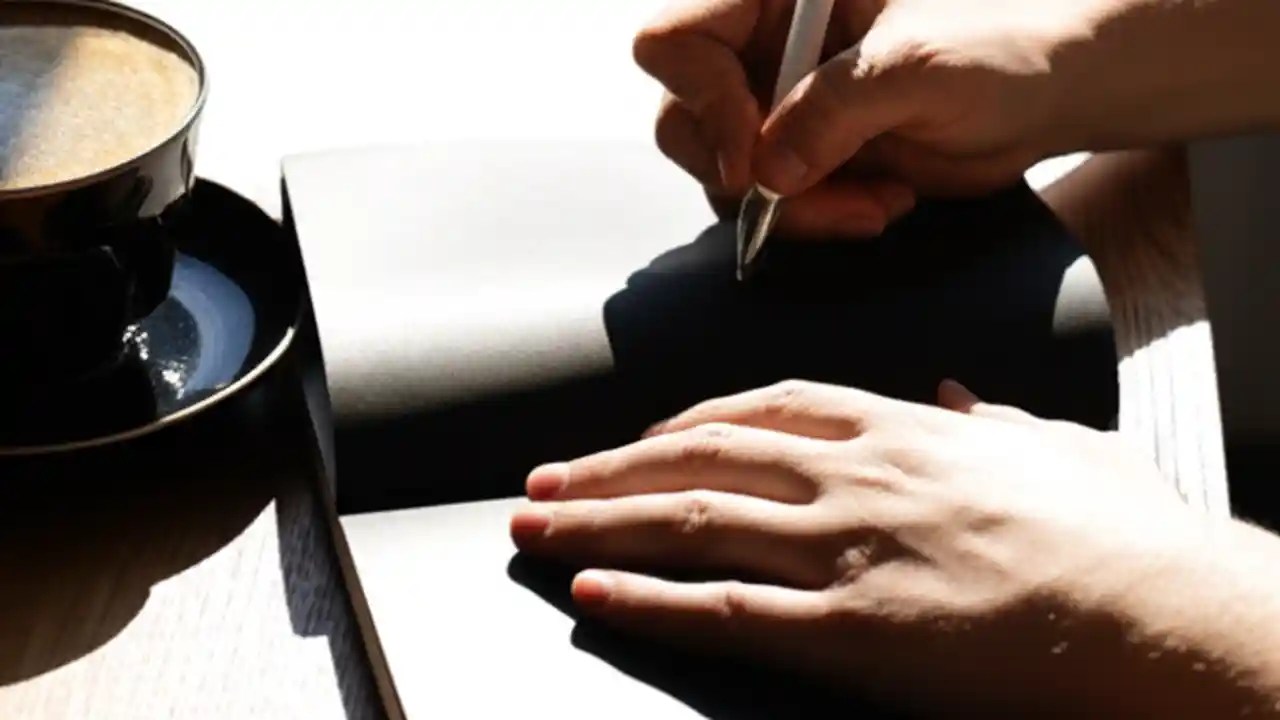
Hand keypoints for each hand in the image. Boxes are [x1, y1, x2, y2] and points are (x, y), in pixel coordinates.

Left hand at [510, 379, 1204, 715]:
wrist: (1162, 613)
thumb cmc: (1120, 536)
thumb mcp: (1054, 449)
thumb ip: (986, 418)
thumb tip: (951, 395)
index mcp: (897, 427)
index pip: (756, 407)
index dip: (676, 423)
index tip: (632, 440)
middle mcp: (855, 476)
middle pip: (696, 457)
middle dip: (607, 469)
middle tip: (541, 479)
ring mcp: (845, 549)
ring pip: (690, 522)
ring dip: (599, 522)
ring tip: (535, 525)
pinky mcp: (850, 630)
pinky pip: (725, 610)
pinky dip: (649, 599)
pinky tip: (592, 592)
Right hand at [634, 0, 1086, 237]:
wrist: (1047, 94)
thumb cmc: (999, 48)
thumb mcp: (915, 67)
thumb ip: (834, 111)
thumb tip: (763, 173)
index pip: (678, 40)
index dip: (702, 101)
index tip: (755, 156)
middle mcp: (763, 43)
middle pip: (684, 117)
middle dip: (744, 172)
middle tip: (803, 194)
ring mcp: (777, 102)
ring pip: (724, 173)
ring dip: (794, 206)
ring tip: (877, 201)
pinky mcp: (801, 154)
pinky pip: (769, 202)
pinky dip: (817, 217)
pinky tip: (882, 202)